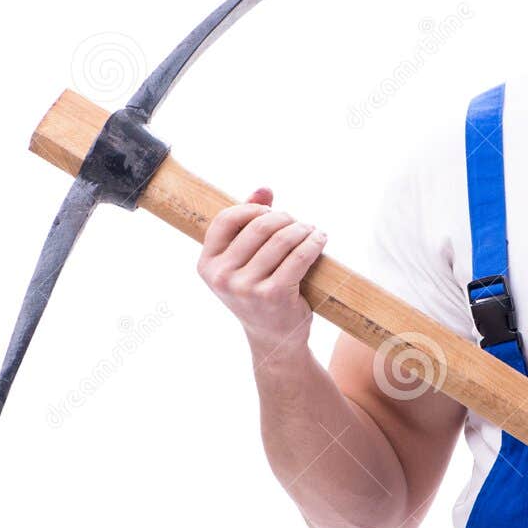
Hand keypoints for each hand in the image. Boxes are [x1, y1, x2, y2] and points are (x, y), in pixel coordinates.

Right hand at [197, 186, 327, 351]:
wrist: (274, 338)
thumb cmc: (258, 291)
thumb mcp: (244, 260)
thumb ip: (248, 223)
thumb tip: (264, 189)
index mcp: (207, 264)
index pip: (226, 219)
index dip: (252, 209)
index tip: (272, 213)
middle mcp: (222, 276)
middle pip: (259, 226)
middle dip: (284, 218)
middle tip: (298, 224)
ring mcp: (246, 287)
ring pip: (282, 239)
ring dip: (303, 229)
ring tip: (312, 231)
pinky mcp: (274, 294)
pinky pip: (300, 256)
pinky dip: (314, 242)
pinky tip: (320, 240)